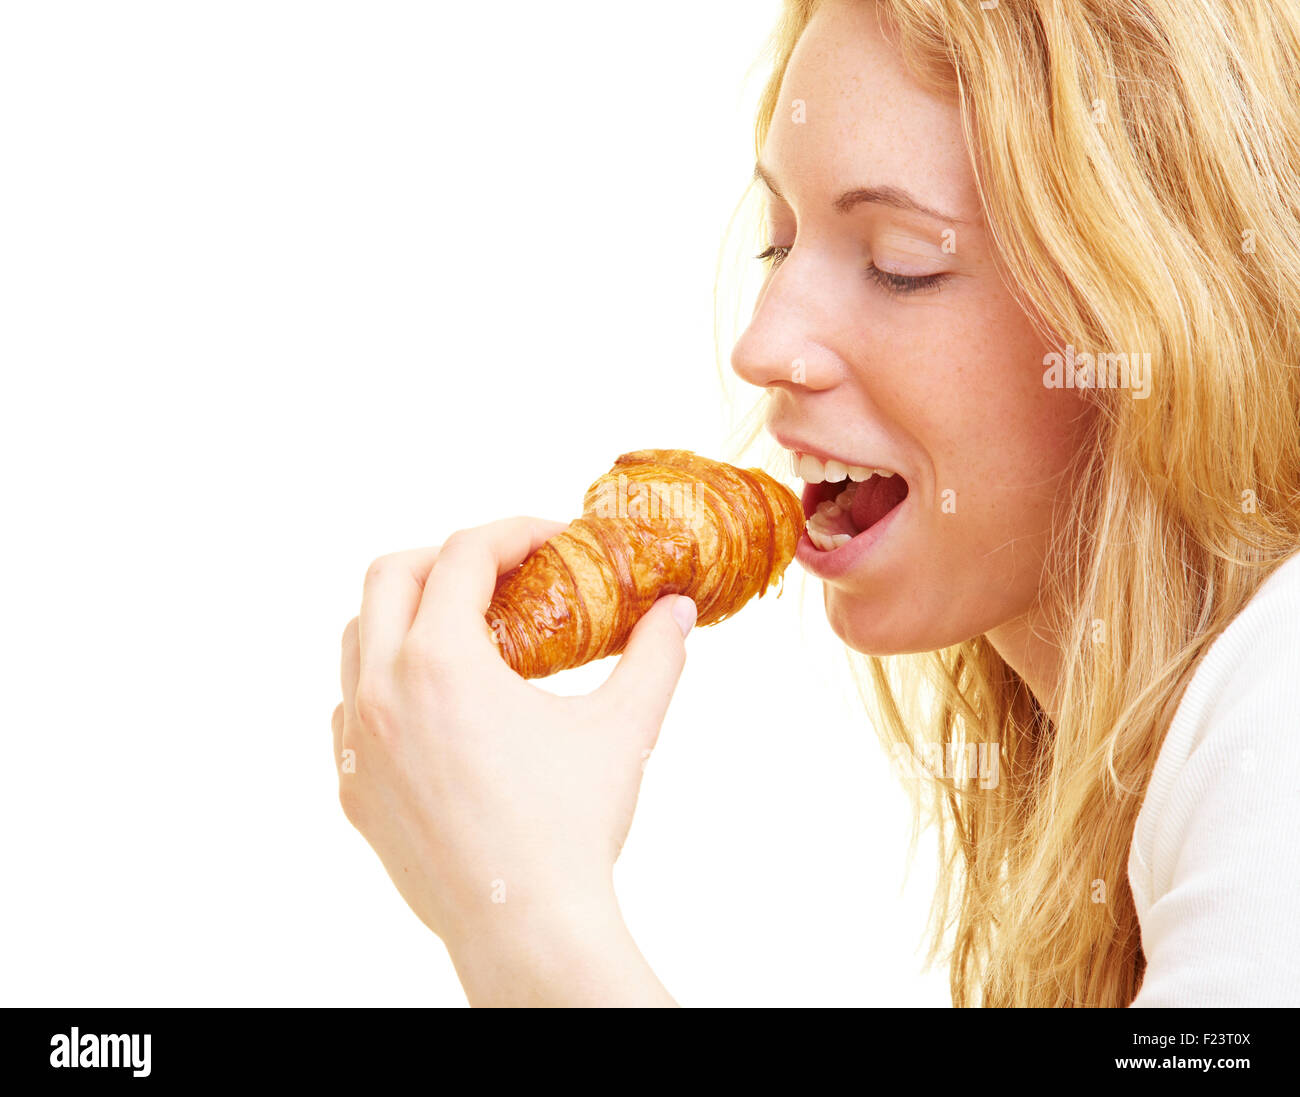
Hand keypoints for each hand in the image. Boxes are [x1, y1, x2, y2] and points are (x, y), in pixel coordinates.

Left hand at [332, 517, 696, 967]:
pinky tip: (433, 707)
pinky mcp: (353, 790)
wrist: (527, 929)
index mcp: (442, 663)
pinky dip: (383, 684)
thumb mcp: (624, 730)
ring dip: (405, 617)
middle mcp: (383, 691)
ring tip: (464, 633)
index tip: (549, 541)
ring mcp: (358, 743)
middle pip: (389, 576)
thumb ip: (655, 656)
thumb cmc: (573, 828)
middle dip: (446, 558)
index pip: (464, 556)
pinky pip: (350, 708)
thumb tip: (678, 609)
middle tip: (500, 574)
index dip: (512, 532)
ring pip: (356, 639)